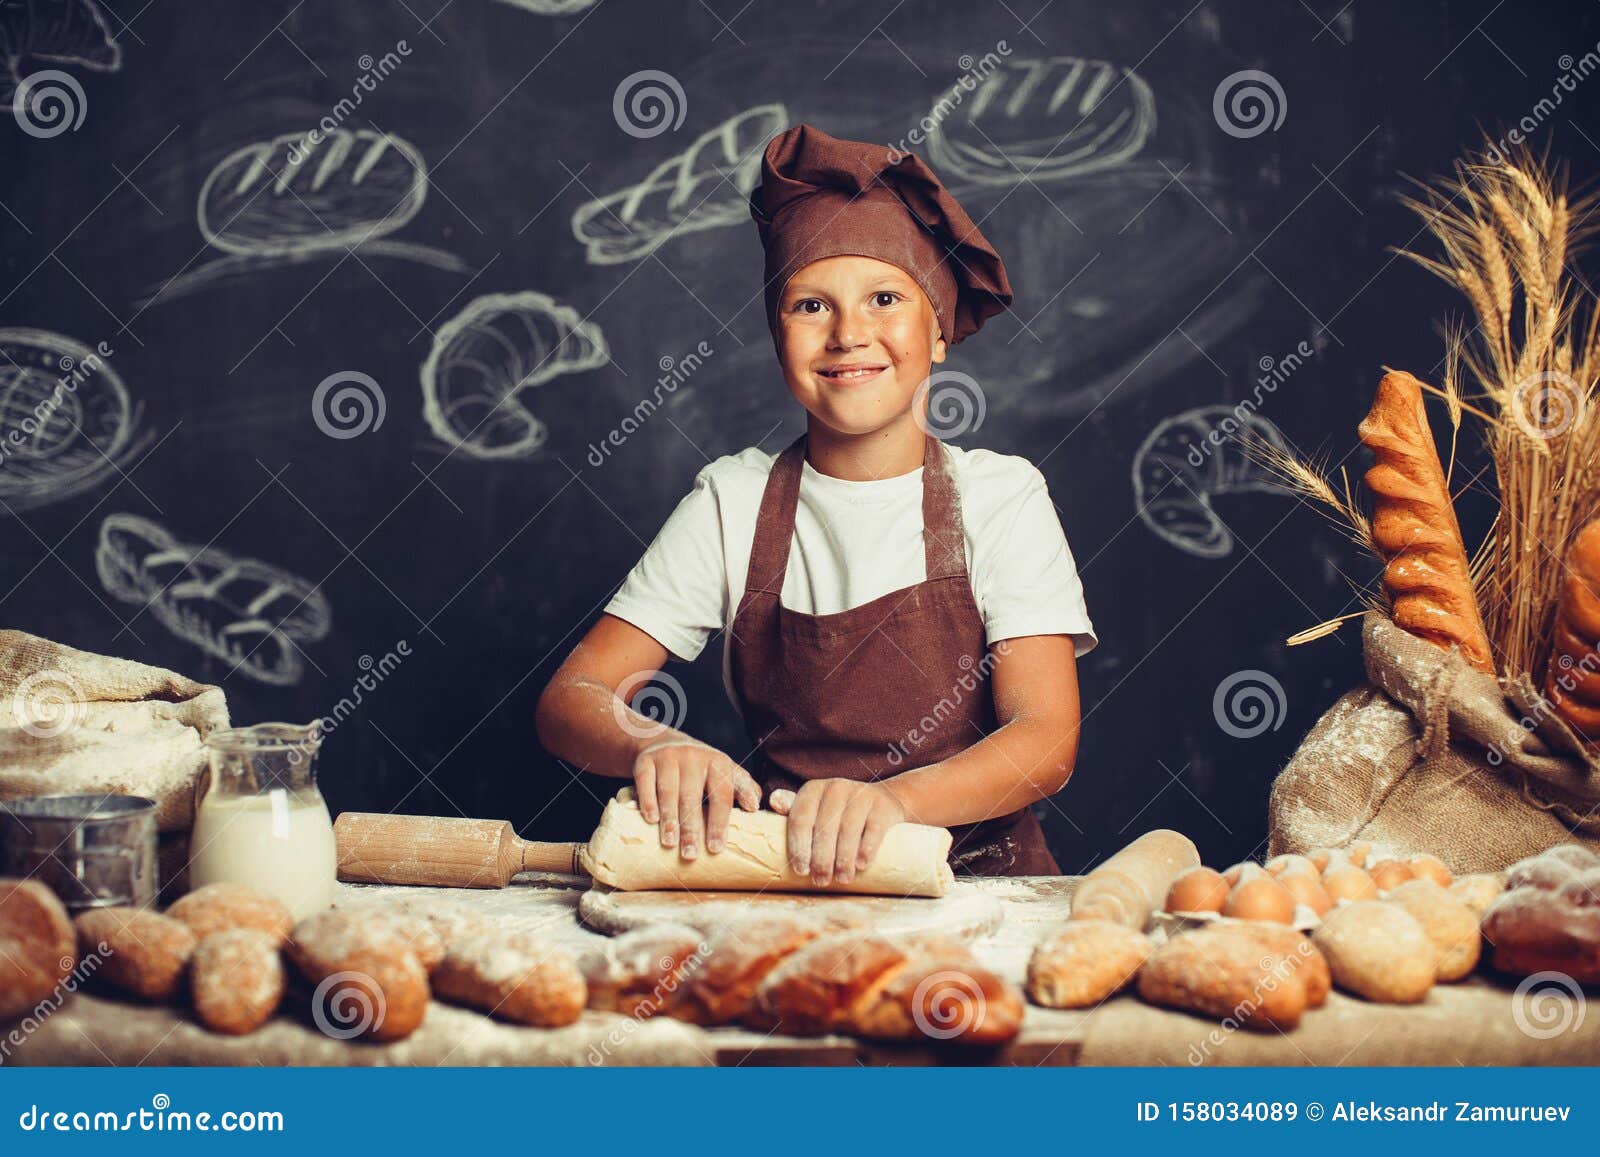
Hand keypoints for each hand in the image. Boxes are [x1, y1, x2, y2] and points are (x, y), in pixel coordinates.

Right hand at [633, 740, 761, 860]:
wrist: (664, 742)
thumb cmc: (701, 768)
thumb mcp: (724, 772)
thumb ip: (743, 788)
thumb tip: (755, 809)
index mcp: (718, 763)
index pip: (722, 794)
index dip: (719, 822)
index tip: (716, 848)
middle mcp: (694, 757)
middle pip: (693, 797)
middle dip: (692, 828)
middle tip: (691, 855)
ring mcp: (669, 757)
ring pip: (669, 791)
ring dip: (670, 819)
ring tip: (670, 844)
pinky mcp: (646, 761)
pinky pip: (646, 782)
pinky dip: (648, 801)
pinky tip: (651, 820)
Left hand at [769, 780, 907, 885]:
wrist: (884, 802)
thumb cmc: (840, 813)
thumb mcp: (816, 810)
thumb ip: (794, 810)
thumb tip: (773, 801)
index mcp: (813, 789)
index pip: (800, 819)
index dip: (799, 847)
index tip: (801, 871)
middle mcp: (836, 787)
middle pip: (824, 828)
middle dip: (821, 859)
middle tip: (821, 881)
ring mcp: (861, 794)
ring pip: (848, 830)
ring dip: (843, 859)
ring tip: (841, 879)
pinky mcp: (883, 805)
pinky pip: (873, 829)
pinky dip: (866, 849)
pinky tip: (861, 865)